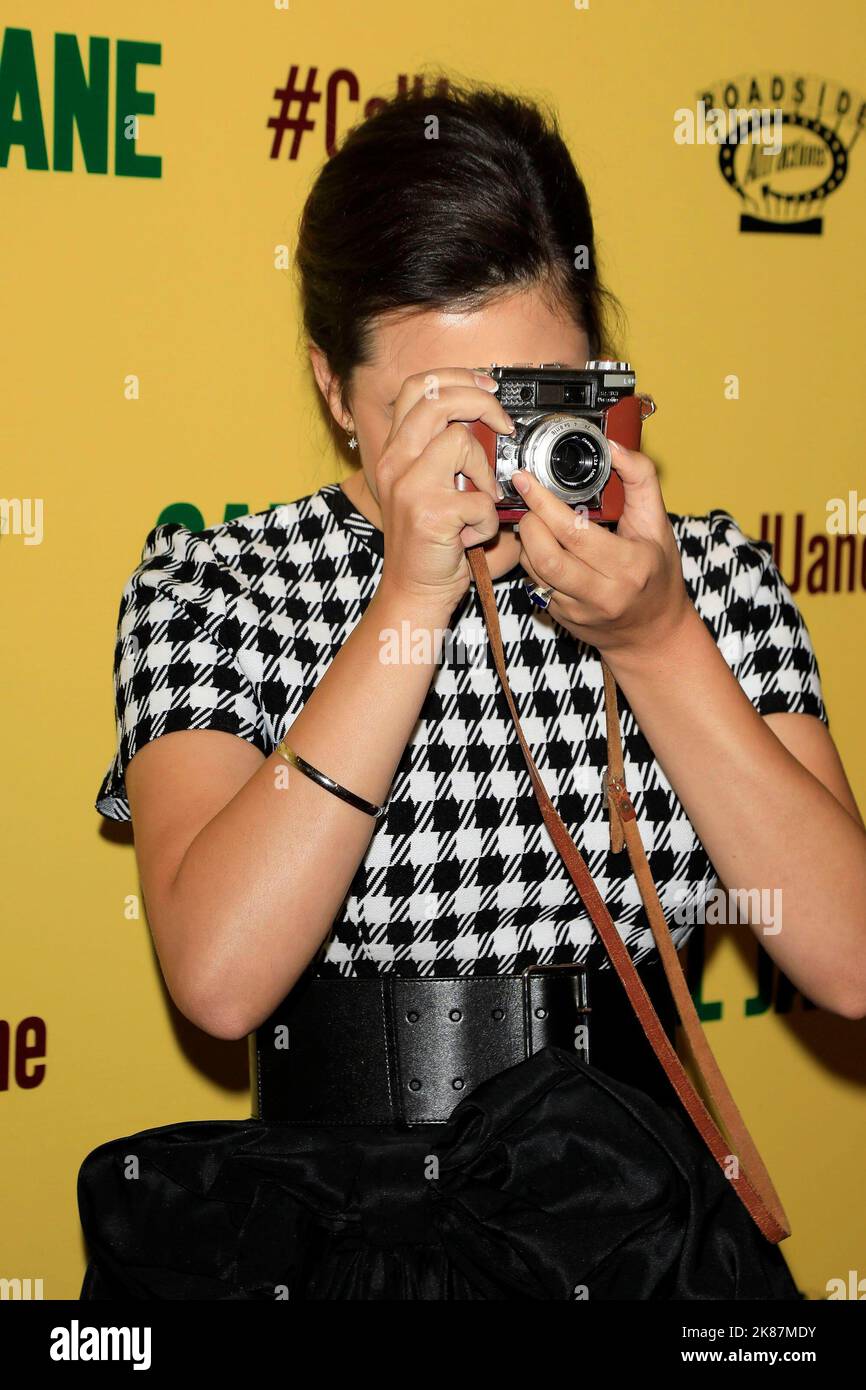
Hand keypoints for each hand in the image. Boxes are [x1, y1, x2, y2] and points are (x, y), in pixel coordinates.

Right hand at [374, 368, 514, 614]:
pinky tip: (472, 536)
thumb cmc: (430, 547)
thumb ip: (456, 460)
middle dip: (482, 402)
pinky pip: (480, 498)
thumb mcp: (433, 491)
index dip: (456, 378)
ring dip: (485, 472)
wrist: (414, 593)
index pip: (417, 388)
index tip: (486, 386)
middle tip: (502, 426)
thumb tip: (498, 431)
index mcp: (396, 453)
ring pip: (460, 440)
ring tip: (481, 500)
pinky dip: (488, 520)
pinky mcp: (430, 513)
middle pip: (437, 399)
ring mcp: (409, 486)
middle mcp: (395, 463)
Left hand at [514, 439, 692, 659]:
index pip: (574, 533)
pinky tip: (543, 546)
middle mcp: (602, 593)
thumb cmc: (657, 575)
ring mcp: (578, 610)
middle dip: (529, 522)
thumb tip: (614, 446)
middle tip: (530, 502)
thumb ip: (640, 480)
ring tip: (536, 521)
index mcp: (629, 566)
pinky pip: (534, 584)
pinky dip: (532, 559)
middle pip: (546, 556)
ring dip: (527, 540)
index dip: (544, 504)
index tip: (527, 480)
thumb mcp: (658, 525)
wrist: (652, 633)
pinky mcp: (561, 618)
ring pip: (534, 570)